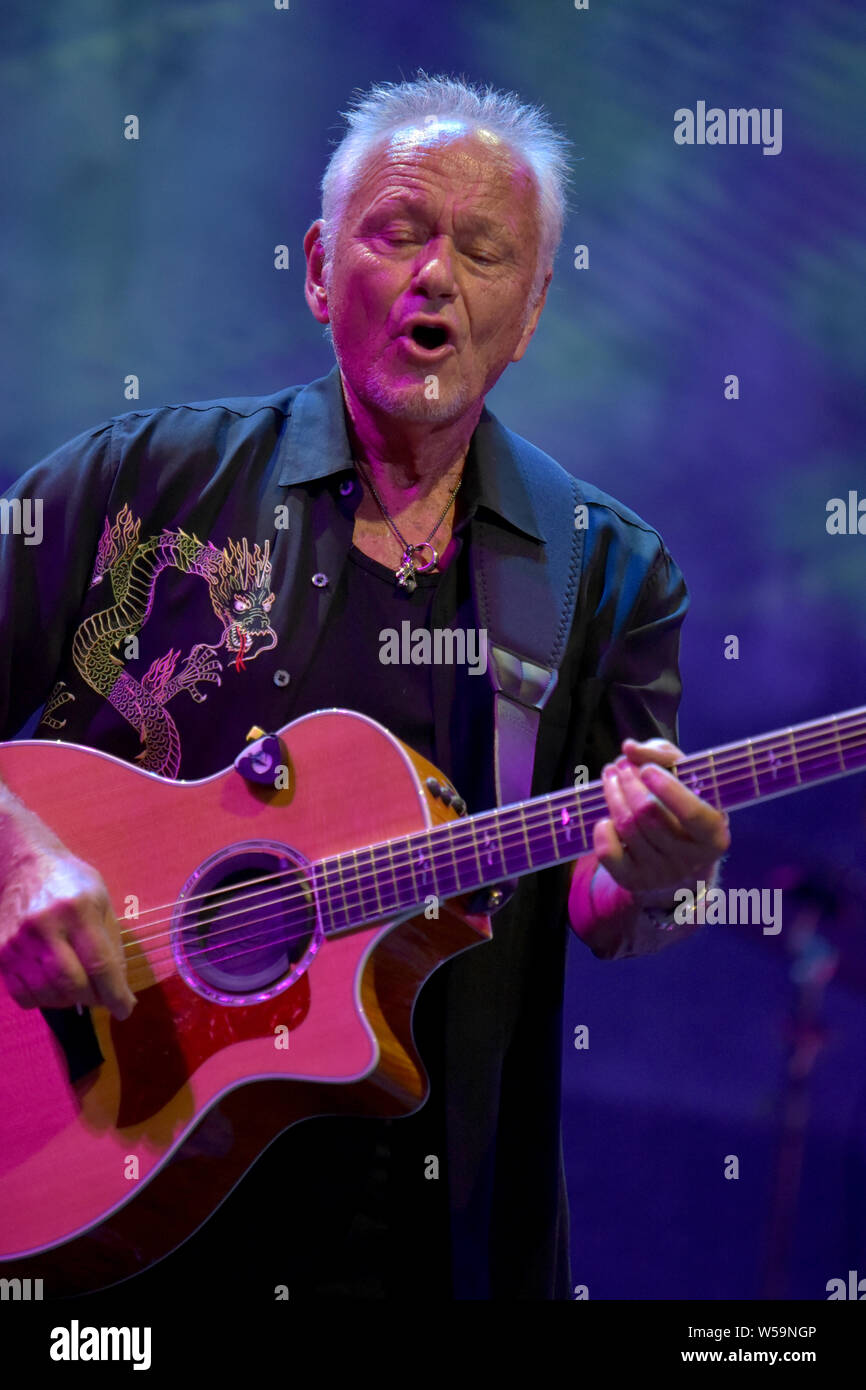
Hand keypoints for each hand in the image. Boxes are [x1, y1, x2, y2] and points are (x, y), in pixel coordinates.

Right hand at [0, 849, 135, 1019]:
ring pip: (47, 993)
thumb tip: (119, 986)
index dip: (114, 993)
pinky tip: (53, 987)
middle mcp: (45, 926)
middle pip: (72, 983)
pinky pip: (23, 995)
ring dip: (69, 1001)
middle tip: (102, 997)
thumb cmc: (70, 881)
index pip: (99, 963)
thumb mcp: (102, 900)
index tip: (124, 1009)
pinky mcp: (0, 953)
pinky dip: (43, 1000)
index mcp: (77, 909)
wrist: (25, 864)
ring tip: (79, 989)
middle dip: (93, 998)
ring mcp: (18, 941)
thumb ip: (111, 942)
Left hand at [593, 737, 729, 898]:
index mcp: (713, 836)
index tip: (646, 768)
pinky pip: (608, 852)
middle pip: (649, 814)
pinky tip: (607, 816)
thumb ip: (662, 755)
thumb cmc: (681, 808)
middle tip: (620, 765)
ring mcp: (661, 874)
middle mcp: (689, 860)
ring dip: (612, 795)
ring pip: (626, 827)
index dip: (667, 789)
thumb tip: (630, 747)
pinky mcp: (634, 881)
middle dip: (629, 782)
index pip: (692, 814)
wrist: (676, 858)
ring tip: (611, 777)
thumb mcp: (685, 779)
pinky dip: (602, 829)